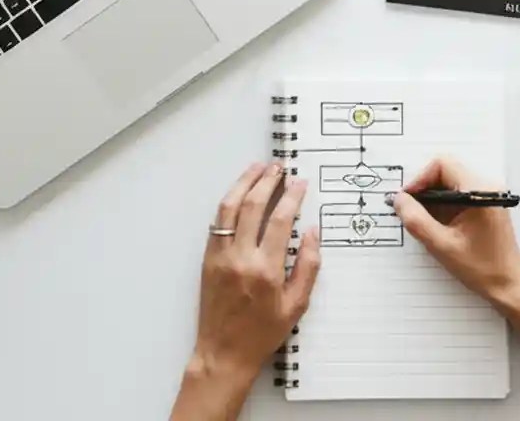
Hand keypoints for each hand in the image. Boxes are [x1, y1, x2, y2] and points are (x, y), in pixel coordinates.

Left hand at [172, 163, 320, 419]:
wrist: (223, 353)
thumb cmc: (262, 333)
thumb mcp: (297, 305)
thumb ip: (308, 266)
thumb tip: (312, 232)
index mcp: (265, 270)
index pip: (279, 220)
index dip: (291, 197)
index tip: (300, 183)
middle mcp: (240, 258)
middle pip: (252, 206)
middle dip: (267, 181)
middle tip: (279, 167)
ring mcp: (220, 256)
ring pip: (229, 208)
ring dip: (243, 183)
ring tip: (257, 168)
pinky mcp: (207, 258)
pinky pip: (217, 222)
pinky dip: (228, 202)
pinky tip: (239, 193)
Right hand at [393, 157, 519, 305]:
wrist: (508, 285)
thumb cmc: (483, 268)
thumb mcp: (441, 245)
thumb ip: (416, 220)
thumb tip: (400, 200)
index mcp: (480, 192)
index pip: (443, 165)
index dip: (420, 178)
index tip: (408, 198)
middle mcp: (486, 188)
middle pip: (445, 171)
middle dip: (424, 189)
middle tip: (410, 210)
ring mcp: (487, 196)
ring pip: (449, 183)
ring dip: (432, 199)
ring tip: (423, 221)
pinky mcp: (484, 205)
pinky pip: (457, 195)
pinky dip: (442, 206)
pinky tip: (436, 225)